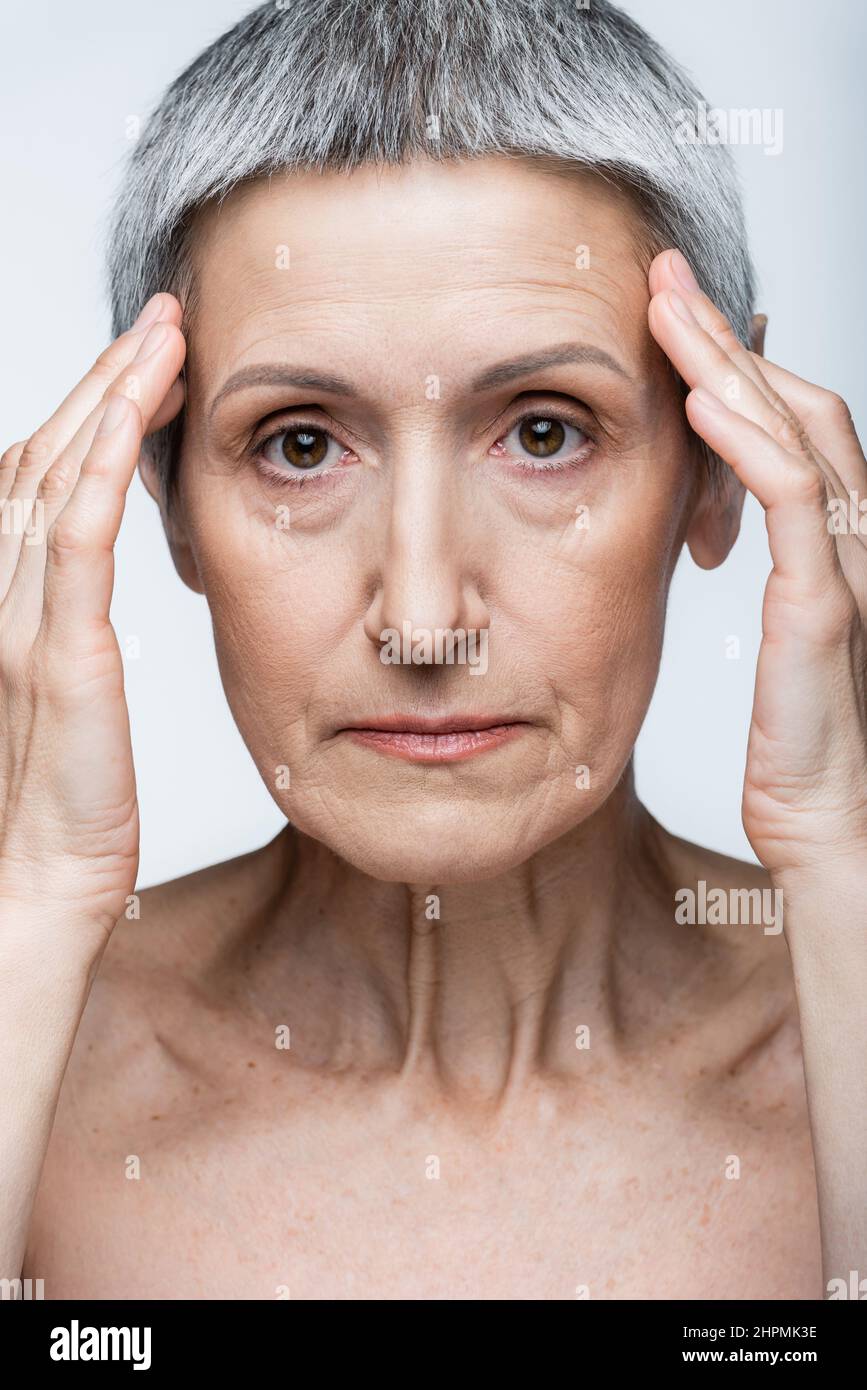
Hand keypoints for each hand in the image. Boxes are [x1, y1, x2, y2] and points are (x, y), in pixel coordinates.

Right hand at [0, 294, 185, 936]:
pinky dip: (101, 472)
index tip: (144, 362)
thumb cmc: (63, 804)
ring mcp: (25, 621)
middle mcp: (7, 596)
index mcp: (14, 603)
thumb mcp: (71, 694)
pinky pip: (74, 545)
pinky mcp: (57, 656)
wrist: (37, 885)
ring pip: (61, 481)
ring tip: (162, 339)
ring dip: (110, 400)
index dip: (88, 412)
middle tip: (160, 319)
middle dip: (104, 379)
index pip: (44, 481)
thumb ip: (74, 629)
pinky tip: (131, 418)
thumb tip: (97, 588)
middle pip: (49, 458)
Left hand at [647, 249, 866, 884]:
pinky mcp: (826, 605)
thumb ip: (761, 574)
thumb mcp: (776, 642)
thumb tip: (708, 527)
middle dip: (727, 335)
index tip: (673, 320)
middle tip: (664, 278)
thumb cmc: (803, 747)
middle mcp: (851, 538)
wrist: (838, 828)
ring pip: (799, 430)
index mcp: (833, 544)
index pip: (792, 424)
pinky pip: (794, 500)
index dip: (738, 363)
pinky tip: (701, 401)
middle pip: (798, 402)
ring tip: (668, 309)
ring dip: (729, 361)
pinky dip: (750, 441)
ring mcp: (846, 566)